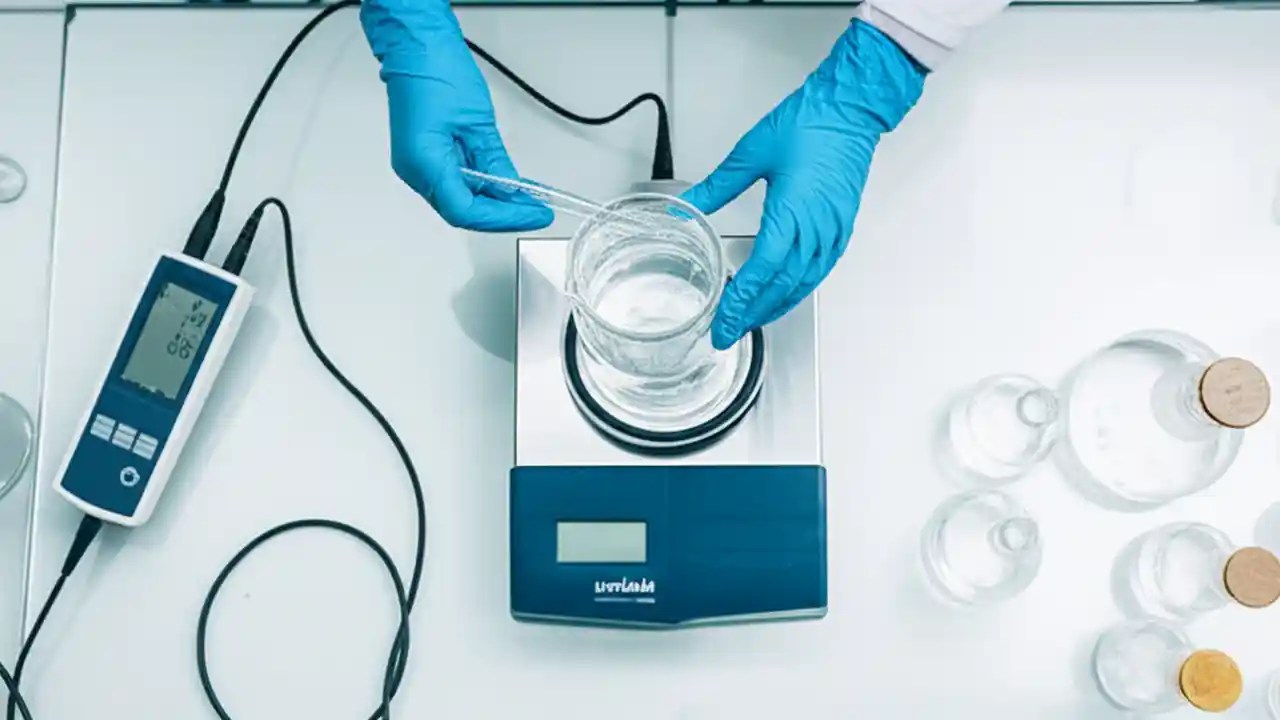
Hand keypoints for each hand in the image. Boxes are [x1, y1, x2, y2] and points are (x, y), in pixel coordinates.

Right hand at [361, 0, 551, 231]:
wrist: (416, 46)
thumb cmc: (437, 70)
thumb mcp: (478, 121)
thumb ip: (495, 162)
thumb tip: (512, 190)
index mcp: (424, 162)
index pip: (466, 211)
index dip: (504, 218)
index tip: (534, 214)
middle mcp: (415, 171)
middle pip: (462, 210)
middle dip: (502, 213)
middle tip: (536, 211)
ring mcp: (417, 166)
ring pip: (460, 199)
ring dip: (494, 202)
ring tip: (528, 200)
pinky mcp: (425, 158)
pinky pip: (455, 183)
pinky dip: (482, 187)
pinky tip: (505, 186)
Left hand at [682, 21, 925, 349]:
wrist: (851, 110)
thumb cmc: (810, 124)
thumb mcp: (751, 153)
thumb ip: (716, 187)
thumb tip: (686, 206)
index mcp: (791, 212)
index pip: (761, 272)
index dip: (740, 303)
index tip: (722, 323)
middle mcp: (815, 229)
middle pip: (781, 287)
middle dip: (753, 315)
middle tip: (729, 332)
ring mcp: (832, 231)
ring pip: (802, 284)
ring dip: (775, 307)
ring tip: (750, 320)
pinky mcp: (841, 227)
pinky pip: (819, 270)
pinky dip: (798, 289)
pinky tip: (784, 295)